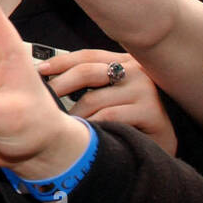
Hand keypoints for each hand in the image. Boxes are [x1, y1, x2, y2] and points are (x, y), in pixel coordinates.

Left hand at [38, 50, 177, 156]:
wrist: (163, 146)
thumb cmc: (132, 121)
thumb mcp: (111, 95)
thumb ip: (91, 83)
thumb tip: (49, 78)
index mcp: (124, 62)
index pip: (87, 56)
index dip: (60, 62)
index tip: (39, 71)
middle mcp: (136, 71)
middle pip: (87, 72)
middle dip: (59, 85)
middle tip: (43, 99)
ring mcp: (145, 90)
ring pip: (94, 99)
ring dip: (75, 114)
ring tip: (65, 125)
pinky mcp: (151, 111)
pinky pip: (108, 117)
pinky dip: (92, 125)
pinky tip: (86, 133)